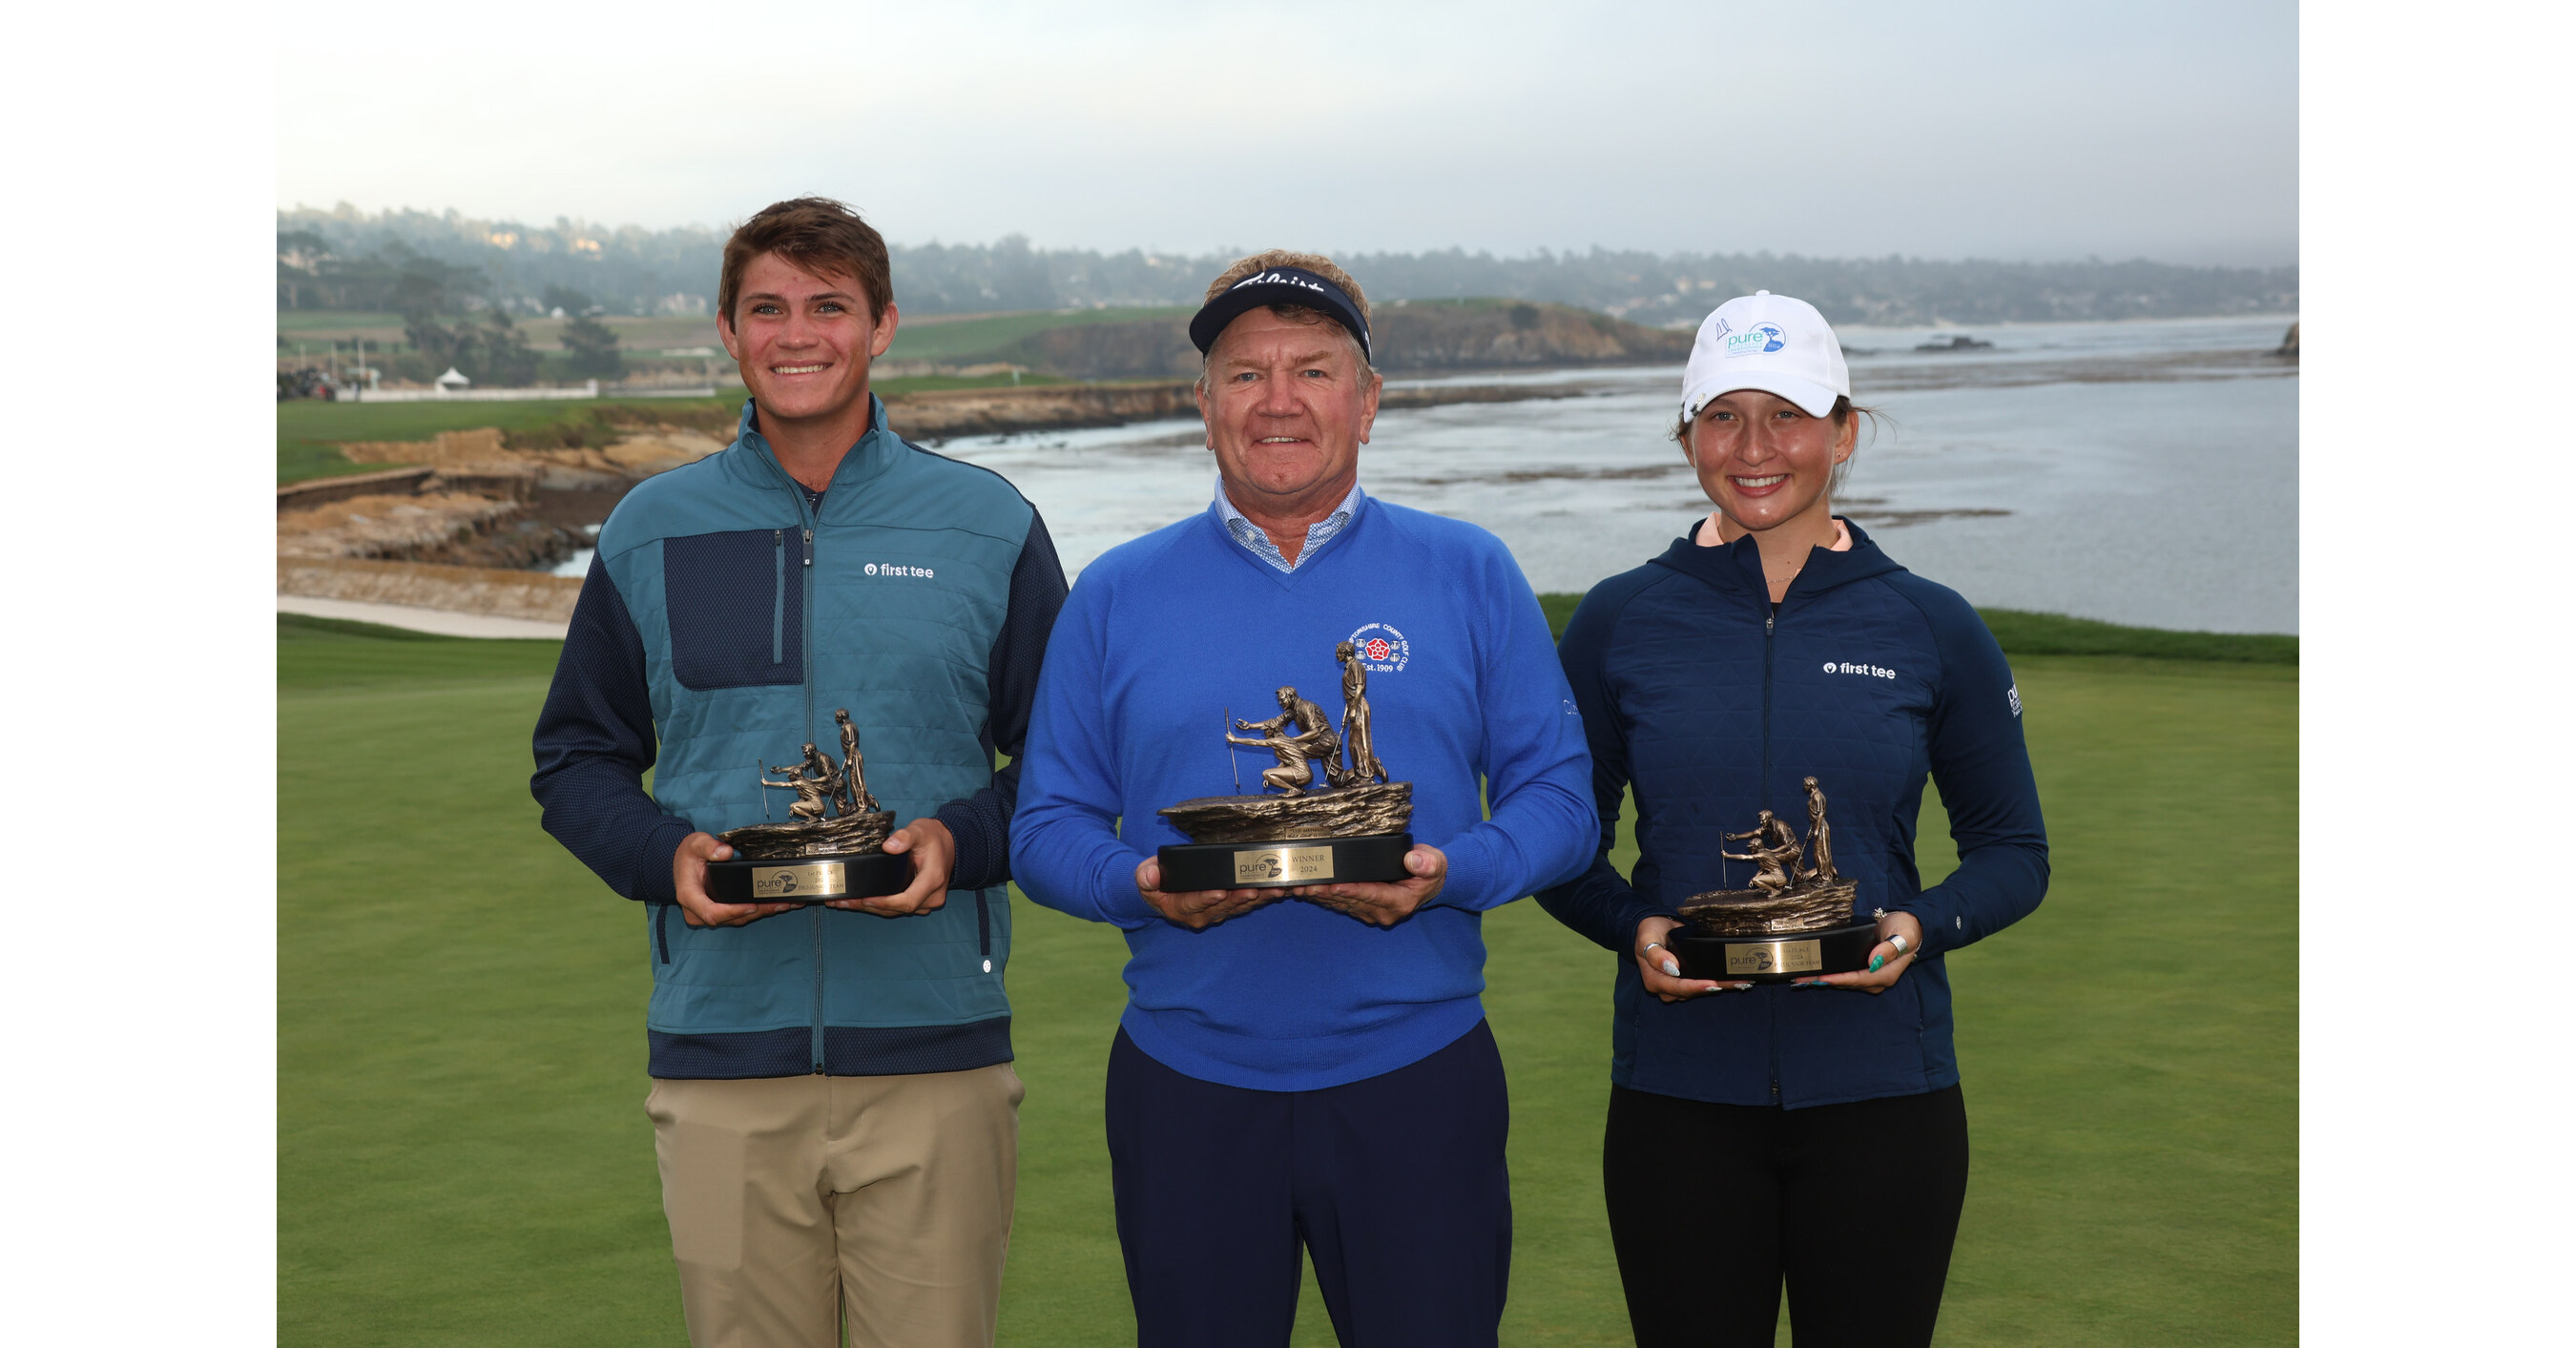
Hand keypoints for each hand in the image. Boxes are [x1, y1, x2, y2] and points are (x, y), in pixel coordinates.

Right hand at [672, 831, 795, 927]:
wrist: (681, 863)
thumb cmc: (688, 855)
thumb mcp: (694, 844)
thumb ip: (708, 846)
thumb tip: (726, 852)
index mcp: (689, 896)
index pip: (711, 913)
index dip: (733, 912)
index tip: (752, 905)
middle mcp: (698, 911)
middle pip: (730, 918)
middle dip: (757, 911)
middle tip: (780, 903)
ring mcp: (709, 914)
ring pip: (738, 919)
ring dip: (762, 912)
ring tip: (785, 903)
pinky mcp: (720, 912)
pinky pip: (739, 915)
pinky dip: (758, 910)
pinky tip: (776, 903)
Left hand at [830, 818, 953, 915]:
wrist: (949, 844)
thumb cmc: (934, 838)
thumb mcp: (920, 831)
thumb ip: (905, 837)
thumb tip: (888, 846)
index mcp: (933, 880)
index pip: (908, 901)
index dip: (885, 903)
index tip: (866, 899)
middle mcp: (932, 896)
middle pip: (898, 909)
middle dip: (869, 907)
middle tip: (844, 902)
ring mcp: (927, 901)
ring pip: (896, 911)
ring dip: (871, 909)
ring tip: (845, 902)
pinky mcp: (920, 902)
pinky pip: (898, 908)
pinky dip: (879, 906)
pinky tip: (860, 901)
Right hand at [1134, 856, 1275, 929]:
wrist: (1164, 891)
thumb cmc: (1157, 883)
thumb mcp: (1144, 877)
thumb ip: (1146, 877)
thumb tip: (1150, 876)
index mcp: (1181, 908)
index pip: (1194, 903)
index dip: (1207, 898)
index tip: (1219, 892)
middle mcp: (1202, 915)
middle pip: (1223, 906)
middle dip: (1239, 898)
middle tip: (1253, 890)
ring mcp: (1218, 912)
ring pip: (1239, 906)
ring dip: (1258, 898)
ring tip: (1273, 890)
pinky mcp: (1230, 907)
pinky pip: (1248, 904)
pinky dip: (1263, 897)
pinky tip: (1278, 889)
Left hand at [1291, 845, 1446, 927]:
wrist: (1431, 884)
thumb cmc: (1431, 871)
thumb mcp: (1436, 863)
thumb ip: (1427, 863)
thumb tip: (1413, 860)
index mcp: (1399, 902)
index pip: (1371, 895)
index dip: (1351, 890)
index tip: (1333, 886)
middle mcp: (1382, 912)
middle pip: (1351, 900)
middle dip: (1327, 893)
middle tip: (1306, 885)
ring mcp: (1371, 912)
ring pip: (1342, 904)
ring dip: (1320, 896)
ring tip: (1300, 887)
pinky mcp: (1363, 908)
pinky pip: (1341, 903)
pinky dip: (1324, 897)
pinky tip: (1308, 890)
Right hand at [1636, 914, 1748, 1000]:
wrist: (1652, 929)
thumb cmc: (1648, 932)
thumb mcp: (1647, 939)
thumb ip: (1656, 954)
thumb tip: (1672, 968)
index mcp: (1655, 981)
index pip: (1678, 987)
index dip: (1695, 987)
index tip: (1712, 984)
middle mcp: (1667, 988)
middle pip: (1693, 992)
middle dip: (1716, 987)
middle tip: (1737, 983)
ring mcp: (1678, 987)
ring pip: (1701, 990)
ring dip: (1722, 986)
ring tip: (1742, 982)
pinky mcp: (1688, 981)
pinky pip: (1704, 984)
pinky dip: (1720, 982)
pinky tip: (1736, 980)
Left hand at [1802, 910, 1923, 992]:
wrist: (1910, 926)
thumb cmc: (1907, 930)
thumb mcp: (1902, 936)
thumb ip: (1889, 949)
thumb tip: (1873, 962)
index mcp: (1886, 974)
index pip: (1858, 979)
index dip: (1839, 979)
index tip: (1821, 977)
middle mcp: (1877, 980)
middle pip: (1847, 983)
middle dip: (1825, 980)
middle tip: (1802, 978)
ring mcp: (1870, 976)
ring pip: (1844, 981)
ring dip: (1824, 979)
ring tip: (1803, 976)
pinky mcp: (1864, 971)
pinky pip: (1845, 975)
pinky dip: (1831, 973)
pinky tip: (1816, 971)